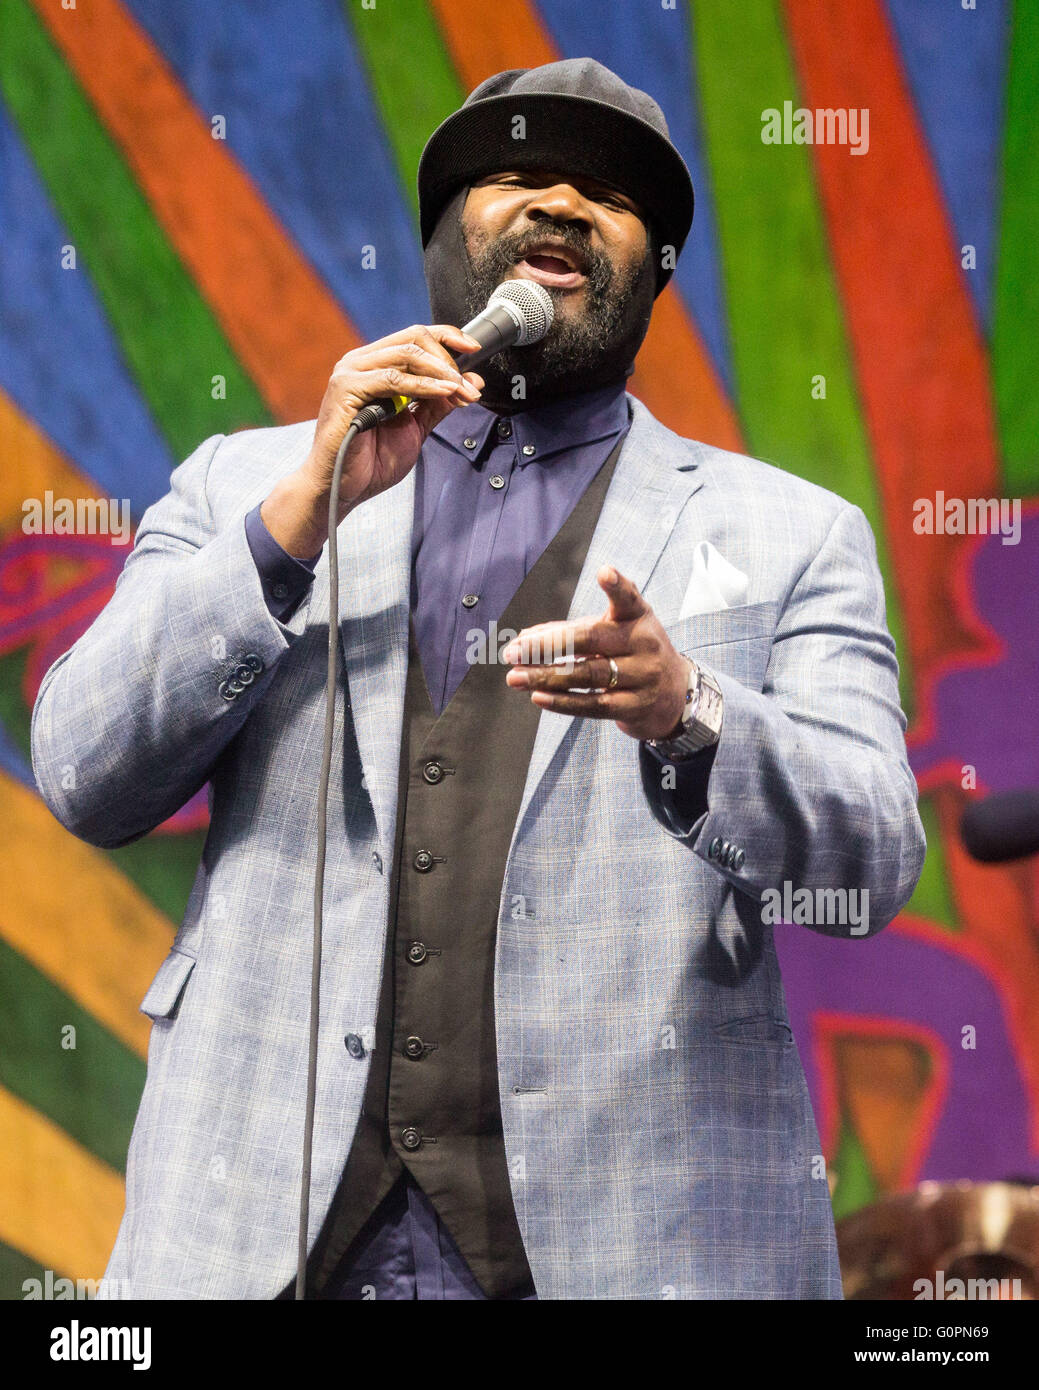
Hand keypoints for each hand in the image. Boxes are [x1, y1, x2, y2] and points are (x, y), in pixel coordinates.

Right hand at [261, 324, 483, 555]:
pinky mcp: (345, 388)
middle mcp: (361, 363)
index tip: (474, 350)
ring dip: (442, 373)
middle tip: (468, 387)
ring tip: (461, 391)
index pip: (415, 337)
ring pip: (406, 354)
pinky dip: (423, 385)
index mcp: (375, 366)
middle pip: (414, 339)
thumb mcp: (416, 427)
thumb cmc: (371, 460)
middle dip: (449, 361)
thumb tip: (471, 382)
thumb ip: (439, 403)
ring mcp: (351, 373)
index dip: (447, 337)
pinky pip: (392, 379)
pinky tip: (443, 393)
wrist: (345, 487)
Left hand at [502, 566, 693, 741]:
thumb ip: (570, 631)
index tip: (604, 571)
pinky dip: (563, 701)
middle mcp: (644, 643)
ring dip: (546, 676)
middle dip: (548, 646)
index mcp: (638, 617)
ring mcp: (643, 676)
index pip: (628, 598)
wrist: (673, 695)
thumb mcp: (613, 633)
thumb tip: (524, 639)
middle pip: (592, 640)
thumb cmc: (631, 653)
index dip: (617, 585)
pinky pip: (594, 705)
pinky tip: (537, 696)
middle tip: (513, 652)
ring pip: (588, 675)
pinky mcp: (635, 707)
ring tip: (514, 677)